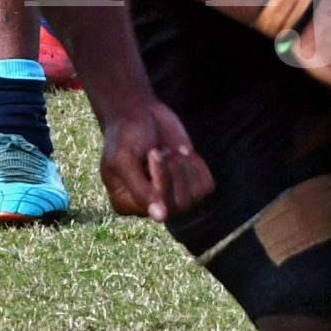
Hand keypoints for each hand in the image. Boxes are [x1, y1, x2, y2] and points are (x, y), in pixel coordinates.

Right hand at [96, 96, 214, 220]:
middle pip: (179, 205)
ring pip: (194, 197)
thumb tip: (160, 217)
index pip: (158, 208)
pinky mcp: (189, 184)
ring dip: (186, 168)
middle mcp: (150, 206)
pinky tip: (183, 152)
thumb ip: (139, 189)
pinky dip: (198, 166)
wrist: (138, 112)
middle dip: (174, 171)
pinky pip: (206, 187)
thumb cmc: (125, 135)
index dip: (161, 179)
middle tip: (162, 149)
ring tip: (170, 151)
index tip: (153, 152)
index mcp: (127, 203)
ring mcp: (171, 196)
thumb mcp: (123, 159)